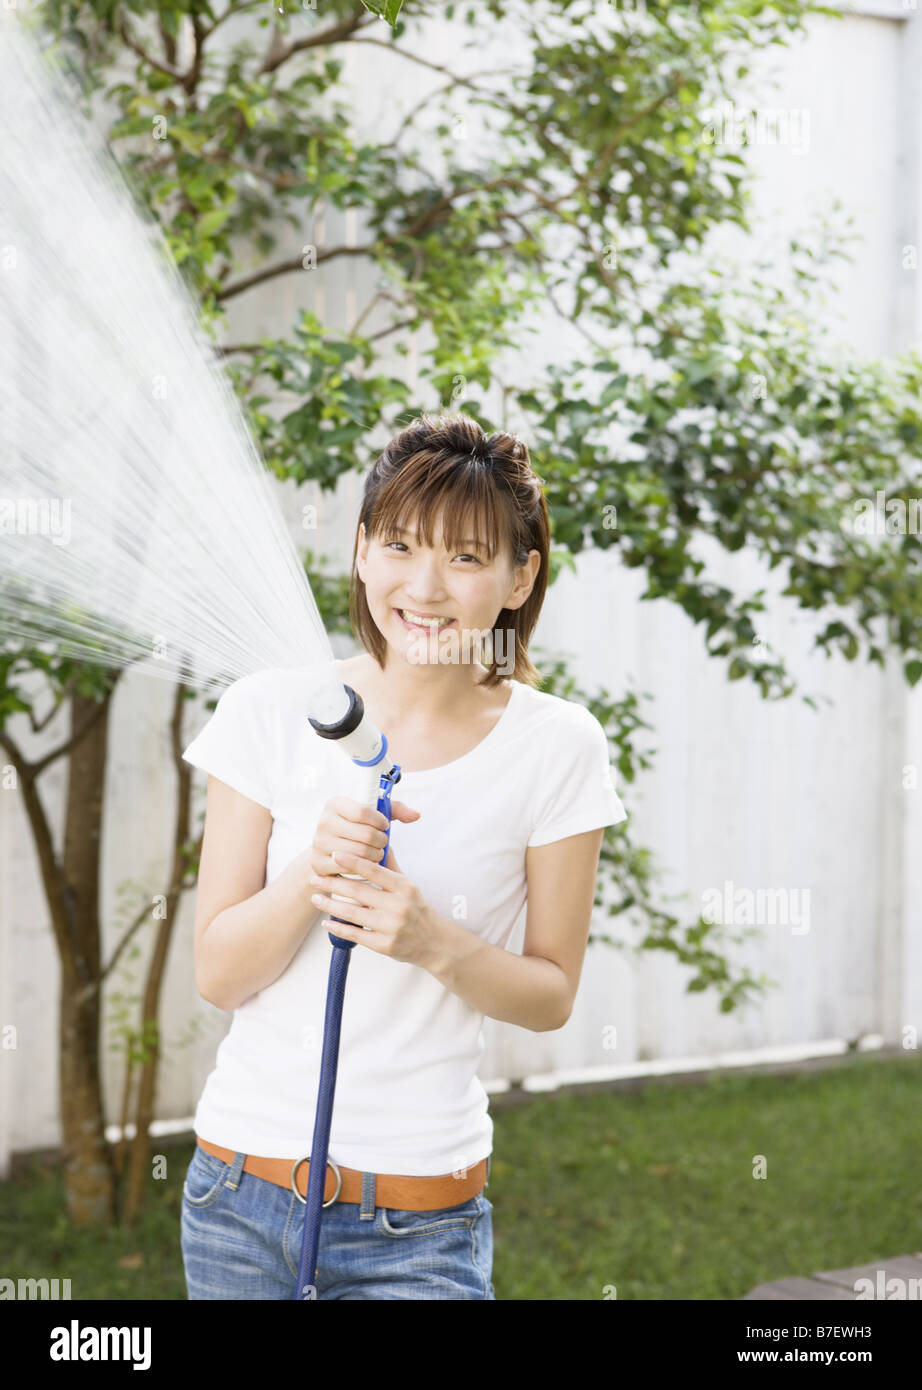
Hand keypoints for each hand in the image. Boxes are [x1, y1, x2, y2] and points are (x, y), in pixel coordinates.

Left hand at [309, 846, 440, 967]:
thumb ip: (390, 866)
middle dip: (333, 883)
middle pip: (358, 891)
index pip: (374, 871)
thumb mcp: (408, 885)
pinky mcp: (383, 946)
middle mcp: (398, 906)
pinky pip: (355, 935)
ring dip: (330, 905)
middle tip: (315, 877)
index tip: (334, 855)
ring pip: (352, 913)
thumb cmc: (416, 909)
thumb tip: (379, 841)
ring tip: (315, 898)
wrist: (433, 942)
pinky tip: (325, 921)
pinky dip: (338, 928)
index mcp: (404, 887)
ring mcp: (390, 927)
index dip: (353, 862)